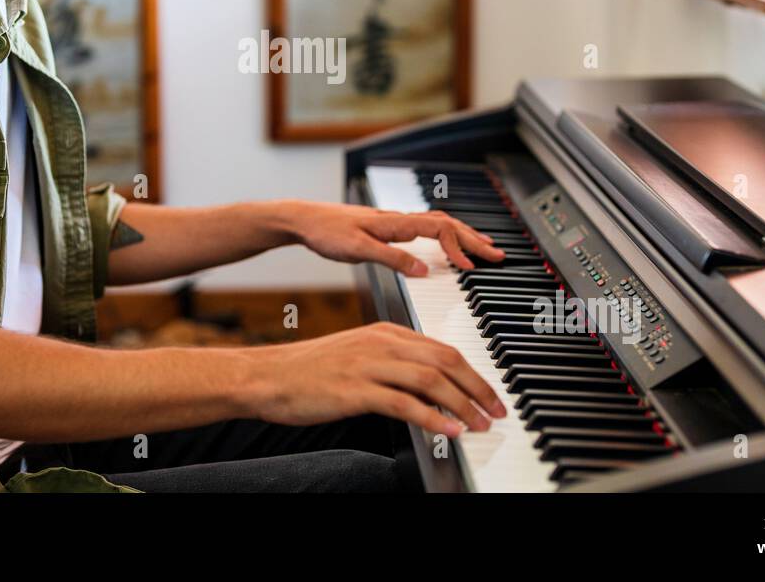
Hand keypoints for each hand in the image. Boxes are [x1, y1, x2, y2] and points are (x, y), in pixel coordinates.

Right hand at [242, 322, 507, 437]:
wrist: (268, 376)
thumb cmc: (309, 371)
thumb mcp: (357, 356)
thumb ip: (393, 365)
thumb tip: (427, 389)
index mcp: (385, 332)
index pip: (442, 348)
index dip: (473, 372)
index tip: (489, 393)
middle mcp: (381, 344)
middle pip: (444, 360)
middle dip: (477, 387)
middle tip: (496, 410)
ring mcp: (368, 366)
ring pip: (430, 380)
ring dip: (462, 404)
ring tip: (479, 424)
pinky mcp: (355, 390)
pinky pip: (404, 403)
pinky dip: (432, 418)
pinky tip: (448, 430)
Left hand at [282, 200, 504, 275]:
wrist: (304, 219)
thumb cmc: (326, 233)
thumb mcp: (358, 250)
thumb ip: (392, 260)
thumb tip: (425, 271)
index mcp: (396, 223)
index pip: (440, 229)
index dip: (459, 247)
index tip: (471, 267)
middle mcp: (400, 219)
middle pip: (448, 224)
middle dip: (475, 239)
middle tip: (499, 256)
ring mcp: (396, 222)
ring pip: (440, 224)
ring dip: (465, 236)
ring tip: (485, 248)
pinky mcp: (389, 228)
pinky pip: (428, 229)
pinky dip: (447, 236)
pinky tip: (450, 246)